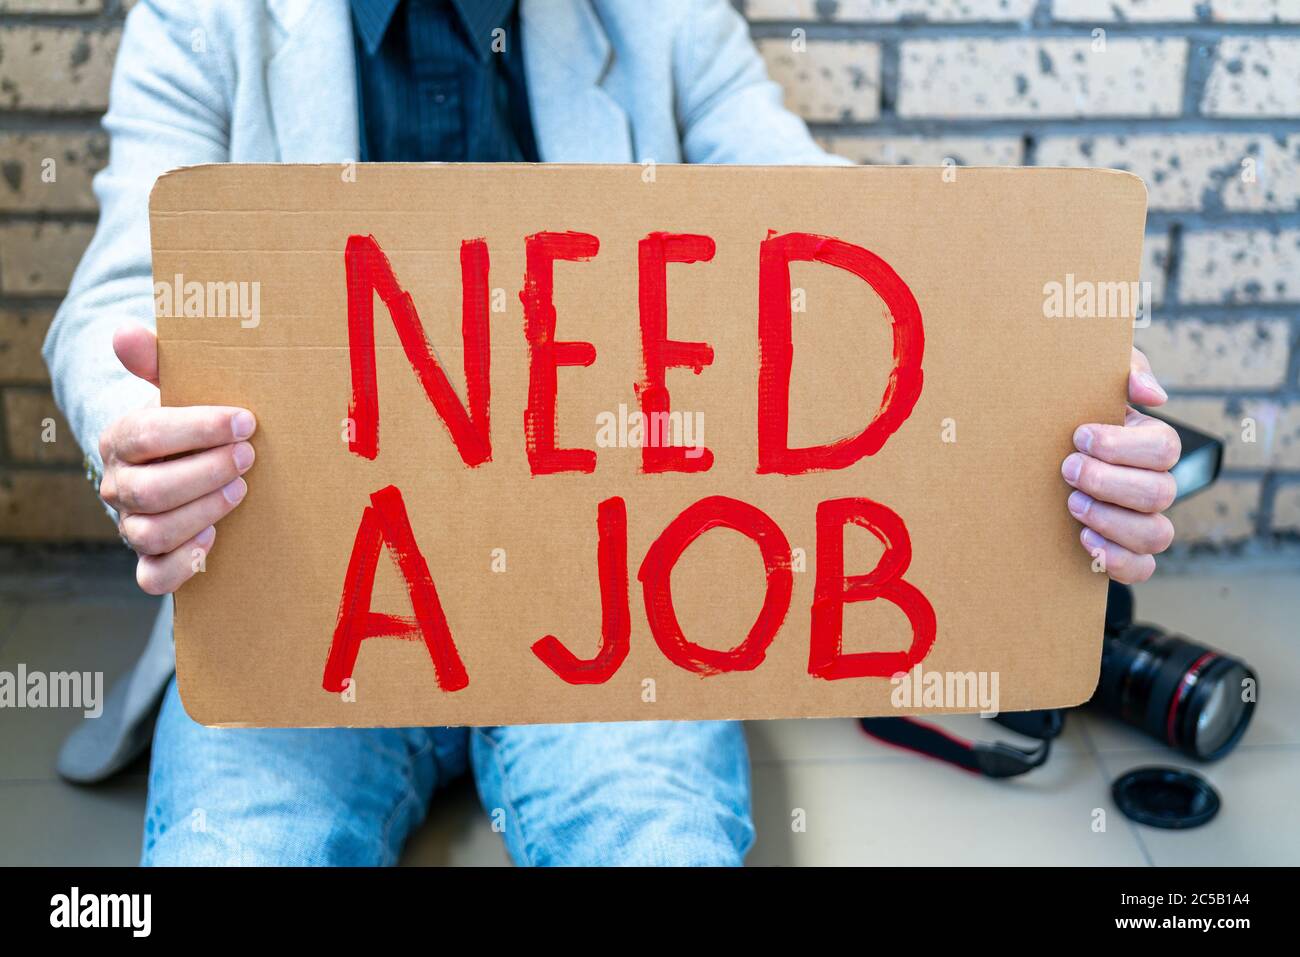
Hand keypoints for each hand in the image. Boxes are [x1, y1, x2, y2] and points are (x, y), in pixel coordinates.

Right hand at [98, 323, 256, 594]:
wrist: (184, 466)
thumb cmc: (189, 424)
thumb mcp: (178, 389)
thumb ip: (157, 362)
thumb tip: (124, 332)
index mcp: (120, 440)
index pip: (145, 434)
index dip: (196, 428)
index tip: (245, 420)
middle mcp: (119, 486)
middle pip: (149, 489)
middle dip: (205, 472)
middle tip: (249, 457)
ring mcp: (132, 526)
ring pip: (152, 532)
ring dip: (202, 511)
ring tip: (240, 489)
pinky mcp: (152, 560)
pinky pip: (153, 577)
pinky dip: (181, 564)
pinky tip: (212, 539)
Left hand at [1062, 347, 1179, 583]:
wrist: (1029, 459)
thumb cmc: (1066, 414)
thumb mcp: (1089, 381)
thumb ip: (1125, 371)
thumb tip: (1154, 395)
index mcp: (1149, 443)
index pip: (1164, 447)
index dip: (1123, 446)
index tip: (1079, 436)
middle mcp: (1153, 484)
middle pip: (1159, 492)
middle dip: (1108, 482)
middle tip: (1067, 469)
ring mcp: (1142, 521)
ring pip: (1157, 535)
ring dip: (1111, 520)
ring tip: (1072, 504)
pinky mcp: (1124, 552)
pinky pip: (1142, 568)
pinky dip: (1117, 560)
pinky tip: (1085, 540)